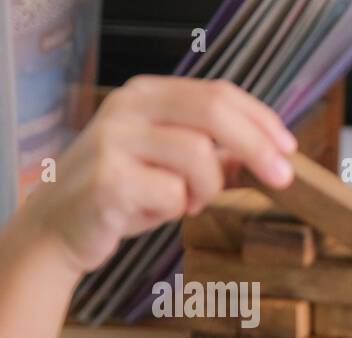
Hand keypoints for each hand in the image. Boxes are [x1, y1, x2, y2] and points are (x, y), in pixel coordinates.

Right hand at [22, 75, 297, 275]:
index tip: (289, 148)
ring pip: (198, 155)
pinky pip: (171, 193)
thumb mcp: (173, 166)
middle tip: (283, 178)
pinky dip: (174, 210)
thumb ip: (215, 154)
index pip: (218, 93)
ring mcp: (114, 140)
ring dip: (206, 188)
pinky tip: (150, 212)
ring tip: (187, 204)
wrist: (60, 226)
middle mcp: (128, 108)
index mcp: (148, 95)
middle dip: (258, 146)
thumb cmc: (125, 194)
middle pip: (213, 112)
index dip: (261, 119)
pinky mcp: (107, 179)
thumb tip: (272, 154)